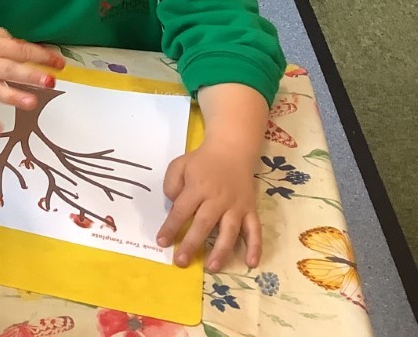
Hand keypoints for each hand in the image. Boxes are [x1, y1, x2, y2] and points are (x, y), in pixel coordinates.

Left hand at [156, 137, 260, 270]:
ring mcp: (236, 205)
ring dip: (221, 251)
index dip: (171, 227)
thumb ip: (171, 184)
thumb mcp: (179, 165)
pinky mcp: (250, 209)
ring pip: (229, 231)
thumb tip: (174, 206)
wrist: (232, 149)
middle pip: (204, 224)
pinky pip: (255, 230)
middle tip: (181, 261)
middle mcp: (217, 198)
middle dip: (191, 244)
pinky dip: (255, 247)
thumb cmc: (202, 160)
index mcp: (198, 187)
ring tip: (212, 267)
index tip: (162, 242)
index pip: (182, 211)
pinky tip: (251, 263)